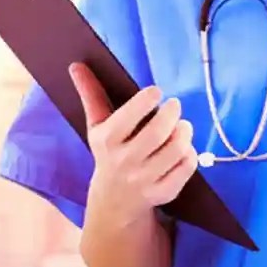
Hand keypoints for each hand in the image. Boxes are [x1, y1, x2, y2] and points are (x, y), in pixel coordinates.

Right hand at [69, 62, 198, 224]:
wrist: (114, 201)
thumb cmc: (109, 152)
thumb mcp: (97, 125)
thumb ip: (91, 94)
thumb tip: (76, 65)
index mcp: (107, 140)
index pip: (130, 116)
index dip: (147, 99)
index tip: (156, 92)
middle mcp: (125, 161)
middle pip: (158, 132)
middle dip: (171, 113)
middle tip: (174, 105)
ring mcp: (145, 180)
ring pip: (175, 149)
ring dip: (184, 131)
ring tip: (182, 125)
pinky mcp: (164, 192)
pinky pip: (186, 168)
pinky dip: (190, 153)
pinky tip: (183, 148)